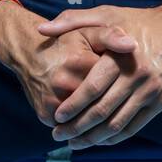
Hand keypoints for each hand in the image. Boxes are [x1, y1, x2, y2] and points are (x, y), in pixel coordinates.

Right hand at [13, 25, 139, 127]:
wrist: (29, 54)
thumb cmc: (65, 44)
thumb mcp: (87, 33)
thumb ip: (111, 36)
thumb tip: (133, 46)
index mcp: (79, 62)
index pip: (112, 82)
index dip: (123, 84)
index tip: (128, 84)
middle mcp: (64, 83)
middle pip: (101, 106)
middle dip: (115, 107)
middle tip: (125, 104)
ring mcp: (53, 102)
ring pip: (88, 122)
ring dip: (102, 124)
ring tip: (113, 116)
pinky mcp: (46, 115)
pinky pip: (72, 128)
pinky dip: (84, 129)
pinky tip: (95, 124)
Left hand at [34, 0, 161, 148]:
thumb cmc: (139, 21)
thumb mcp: (107, 13)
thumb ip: (73, 20)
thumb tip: (42, 29)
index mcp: (121, 56)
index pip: (92, 88)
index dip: (73, 105)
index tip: (57, 116)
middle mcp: (137, 76)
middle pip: (103, 111)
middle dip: (77, 127)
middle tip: (59, 135)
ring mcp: (150, 92)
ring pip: (117, 124)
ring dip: (93, 138)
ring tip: (74, 143)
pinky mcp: (160, 103)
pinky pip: (134, 127)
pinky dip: (114, 138)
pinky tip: (99, 140)